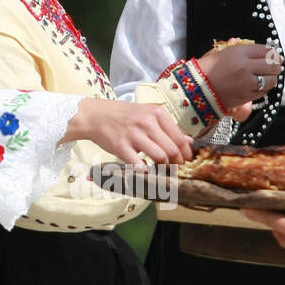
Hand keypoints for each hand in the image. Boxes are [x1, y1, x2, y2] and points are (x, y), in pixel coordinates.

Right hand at [63, 97, 193, 166]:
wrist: (95, 115)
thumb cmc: (124, 115)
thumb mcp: (148, 114)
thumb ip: (168, 127)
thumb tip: (188, 141)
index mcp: (157, 113)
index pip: (179, 138)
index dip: (186, 153)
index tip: (186, 161)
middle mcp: (147, 123)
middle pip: (172, 150)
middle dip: (177, 163)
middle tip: (175, 169)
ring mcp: (134, 135)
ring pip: (159, 157)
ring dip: (164, 168)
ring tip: (162, 171)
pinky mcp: (121, 147)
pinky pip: (139, 164)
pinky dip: (145, 171)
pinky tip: (145, 171)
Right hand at [195, 42, 279, 109]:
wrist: (195, 91)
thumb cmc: (205, 70)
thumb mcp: (220, 53)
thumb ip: (238, 48)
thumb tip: (251, 46)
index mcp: (238, 53)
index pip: (265, 50)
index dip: (272, 53)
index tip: (274, 55)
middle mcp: (245, 67)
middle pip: (272, 65)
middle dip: (276, 65)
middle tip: (276, 66)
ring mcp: (247, 83)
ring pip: (271, 79)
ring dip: (271, 78)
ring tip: (268, 77)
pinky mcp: (246, 96)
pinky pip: (263, 91)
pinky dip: (264, 88)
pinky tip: (260, 86)